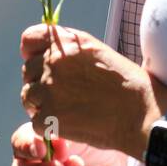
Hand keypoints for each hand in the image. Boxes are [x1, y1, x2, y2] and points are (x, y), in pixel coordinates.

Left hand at [20, 24, 156, 156]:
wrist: (138, 113)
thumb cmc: (122, 83)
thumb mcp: (95, 50)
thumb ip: (67, 48)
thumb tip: (41, 52)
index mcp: (66, 42)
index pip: (28, 40)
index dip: (33, 52)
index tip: (42, 63)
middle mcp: (54, 61)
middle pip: (28, 70)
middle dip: (41, 81)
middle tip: (66, 93)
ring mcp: (49, 89)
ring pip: (28, 95)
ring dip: (42, 104)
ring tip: (68, 108)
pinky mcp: (47, 117)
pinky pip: (35, 120)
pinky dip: (49, 125)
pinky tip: (70, 122)